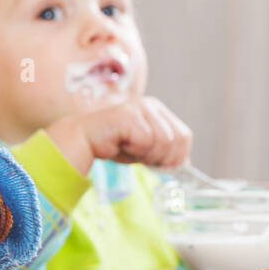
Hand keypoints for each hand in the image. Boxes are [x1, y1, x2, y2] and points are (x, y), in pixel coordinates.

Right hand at [46, 95, 191, 174]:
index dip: (176, 156)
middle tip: (141, 157)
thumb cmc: (112, 143)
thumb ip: (165, 152)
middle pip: (178, 140)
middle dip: (162, 157)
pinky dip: (135, 150)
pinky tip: (120, 144)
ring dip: (146, 154)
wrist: (82, 139)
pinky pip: (146, 141)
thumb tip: (186, 163)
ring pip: (164, 142)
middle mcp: (151, 105)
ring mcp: (140, 108)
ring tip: (128, 149)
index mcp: (158, 111)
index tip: (157, 163)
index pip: (184, 136)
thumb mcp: (145, 150)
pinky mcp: (129, 115)